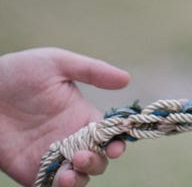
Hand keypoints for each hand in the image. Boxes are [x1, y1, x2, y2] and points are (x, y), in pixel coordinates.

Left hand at [0, 48, 129, 186]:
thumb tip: (127, 79)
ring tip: (67, 174)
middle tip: (81, 156)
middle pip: (97, 160)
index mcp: (82, 115)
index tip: (115, 146)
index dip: (116, 142)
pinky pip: (48, 186)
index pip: (108, 134)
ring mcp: (49, 156)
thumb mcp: (57, 63)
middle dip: (96, 162)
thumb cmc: (18, 71)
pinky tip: (56, 181)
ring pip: (76, 177)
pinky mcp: (28, 170)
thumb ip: (92, 70)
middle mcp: (70, 138)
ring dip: (79, 179)